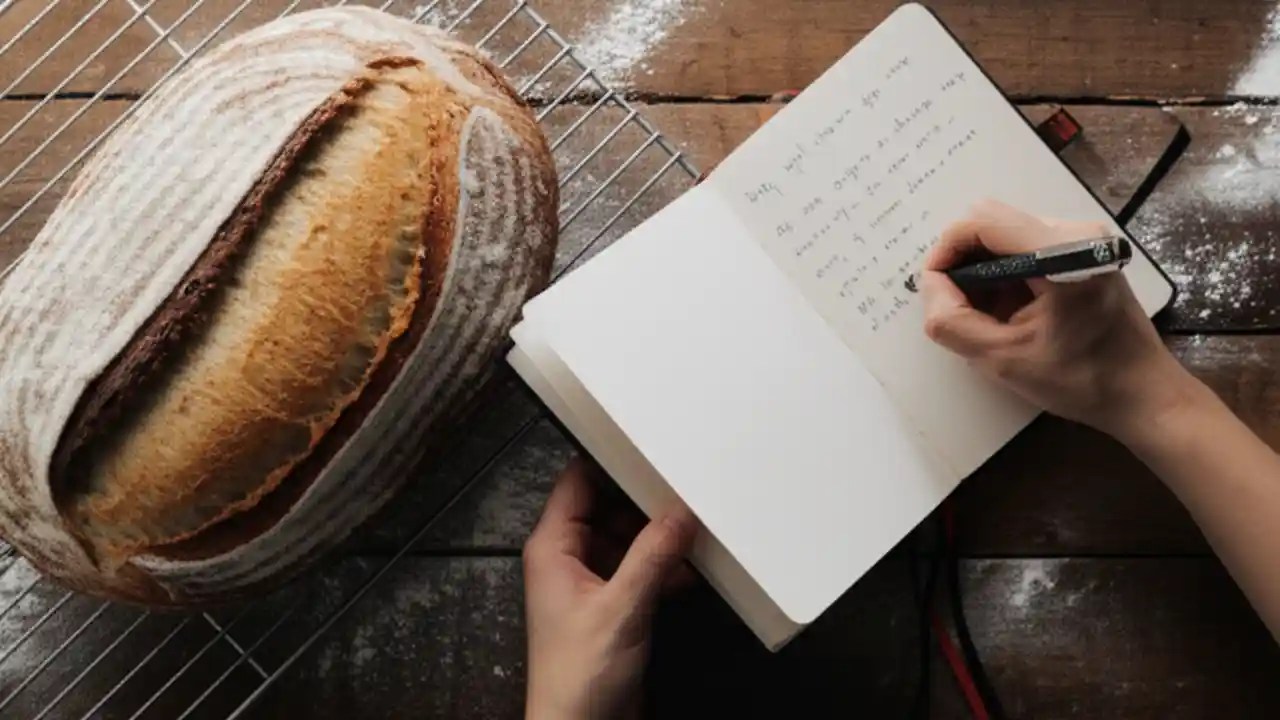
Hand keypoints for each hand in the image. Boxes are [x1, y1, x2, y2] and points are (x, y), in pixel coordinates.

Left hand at [523, 456, 697, 719]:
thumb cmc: (580, 674)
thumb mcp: (622, 607)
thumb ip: (653, 556)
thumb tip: (681, 512)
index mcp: (553, 547)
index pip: (577, 482)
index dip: (610, 460)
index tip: (649, 445)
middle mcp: (568, 559)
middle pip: (607, 507)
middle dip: (645, 501)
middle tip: (686, 482)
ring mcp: (591, 583)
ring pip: (627, 539)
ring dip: (659, 536)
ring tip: (698, 522)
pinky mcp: (613, 607)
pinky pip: (639, 570)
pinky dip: (664, 567)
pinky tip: (694, 568)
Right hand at [919, 199, 1194, 437]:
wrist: (1144, 394)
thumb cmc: (1081, 382)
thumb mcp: (1002, 361)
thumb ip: (953, 322)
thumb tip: (930, 286)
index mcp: (1063, 252)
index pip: (982, 221)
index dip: (945, 250)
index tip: (934, 290)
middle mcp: (1076, 231)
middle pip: (993, 224)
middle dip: (963, 263)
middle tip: (956, 308)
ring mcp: (1084, 239)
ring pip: (1006, 236)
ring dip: (983, 272)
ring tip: (984, 317)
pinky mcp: (1085, 252)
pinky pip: (1026, 249)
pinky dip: (1004, 276)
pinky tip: (1008, 312)